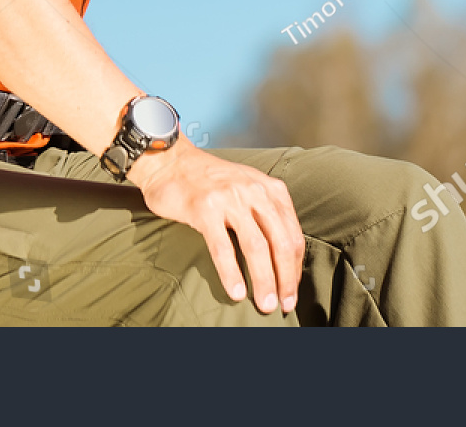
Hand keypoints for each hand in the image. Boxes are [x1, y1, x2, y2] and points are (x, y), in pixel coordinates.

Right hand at [129, 139, 304, 314]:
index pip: (293, 234)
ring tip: (265, 304)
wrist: (170, 161)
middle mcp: (254, 192)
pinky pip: (222, 247)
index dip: (295, 267)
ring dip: (264, 280)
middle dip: (286, 278)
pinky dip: (231, 273)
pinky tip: (236, 292)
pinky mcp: (204, 208)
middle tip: (284, 304)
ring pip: (256, 247)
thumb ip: (266, 212)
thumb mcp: (247, 186)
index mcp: (269, 189)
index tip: (291, 289)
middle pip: (280, 242)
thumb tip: (281, 258)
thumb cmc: (209, 180)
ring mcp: (229, 199)